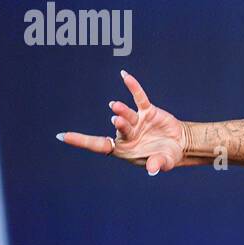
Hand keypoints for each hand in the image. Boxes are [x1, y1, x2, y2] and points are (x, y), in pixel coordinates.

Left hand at [58, 70, 188, 174]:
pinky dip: (133, 87)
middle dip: (120, 125)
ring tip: (115, 106)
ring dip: (123, 111)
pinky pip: (139, 98)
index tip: (62, 136)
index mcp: (124, 149)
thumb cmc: (166, 156)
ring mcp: (137, 121)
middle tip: (116, 120)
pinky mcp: (148, 111)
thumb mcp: (164, 162)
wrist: (180, 144)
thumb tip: (152, 169)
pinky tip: (124, 75)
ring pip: (127, 115)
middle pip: (120, 129)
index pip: (99, 145)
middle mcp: (127, 134)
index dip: (82, 141)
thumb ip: (157, 164)